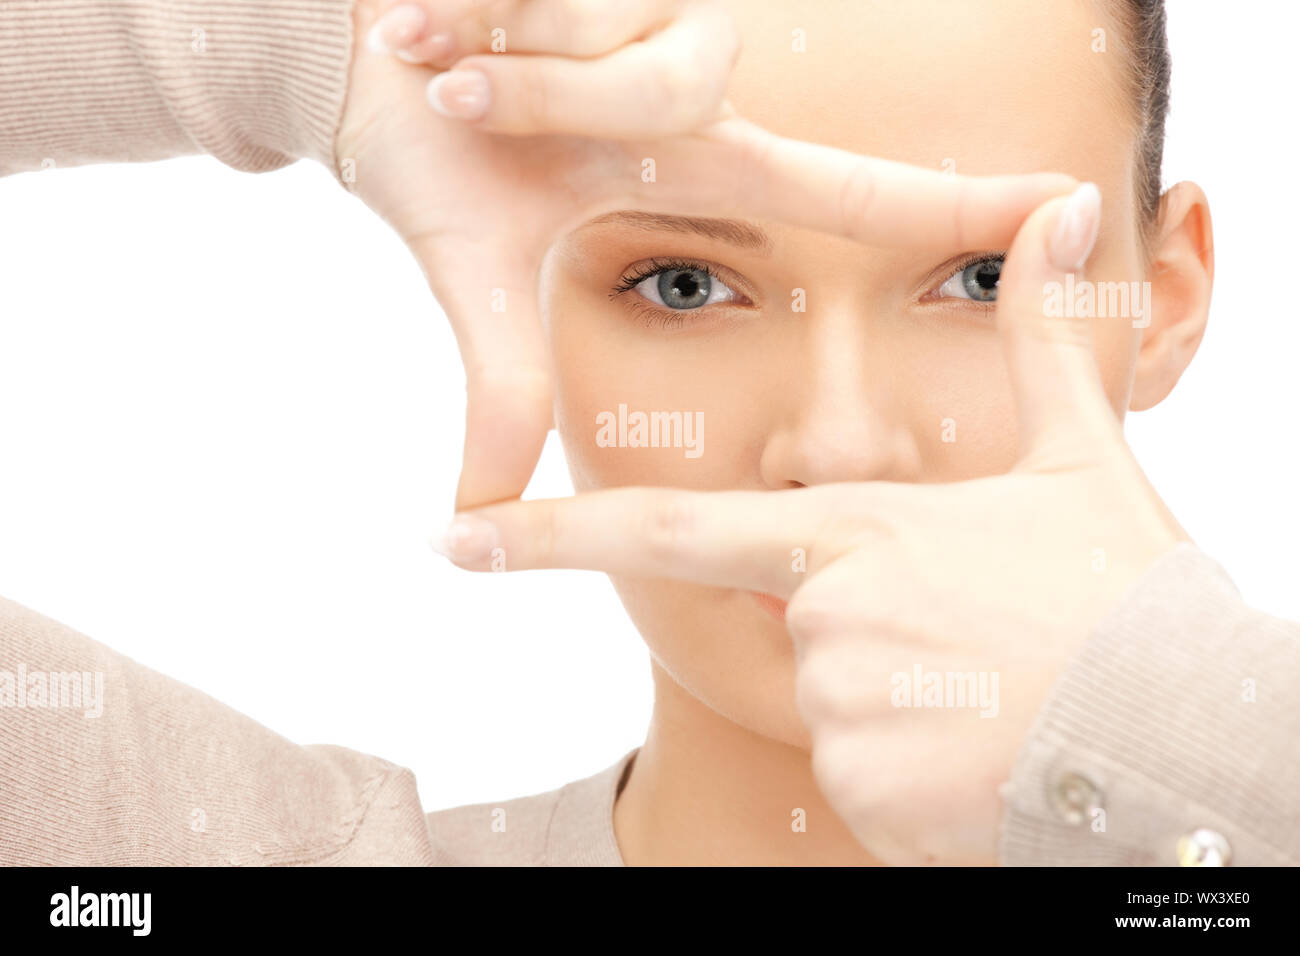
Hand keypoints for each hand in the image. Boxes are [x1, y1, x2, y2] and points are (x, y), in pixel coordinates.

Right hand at [337, 0, 1075, 507]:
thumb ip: (503, 396)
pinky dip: (469, 15)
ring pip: (619, 42)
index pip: (850, 191)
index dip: (954, 209)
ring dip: (502, 66)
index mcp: (697, 166)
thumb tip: (469, 520)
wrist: (354, 60)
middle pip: (676, 99)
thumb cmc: (433, 161)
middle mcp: (704, 82)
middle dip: (548, 98)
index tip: (1067, 205)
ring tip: (447, 61)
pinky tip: (431, 12)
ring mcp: (667, 5)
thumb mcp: (482, 285)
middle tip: (463, 102)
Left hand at [428, 183, 1187, 864]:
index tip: (455, 537)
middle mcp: (827, 617)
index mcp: (851, 533)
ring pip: (841, 714)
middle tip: (981, 654)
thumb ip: (1038, 346)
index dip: (548, 538)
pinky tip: (987, 760)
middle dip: (877, 651)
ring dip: (909, 714)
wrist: (1184, 726)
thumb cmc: (1127, 595)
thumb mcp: (1081, 459)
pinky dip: (919, 780)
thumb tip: (1054, 218)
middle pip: (805, 639)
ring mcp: (841, 709)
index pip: (666, 533)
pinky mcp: (866, 790)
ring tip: (997, 700)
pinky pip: (868, 781)